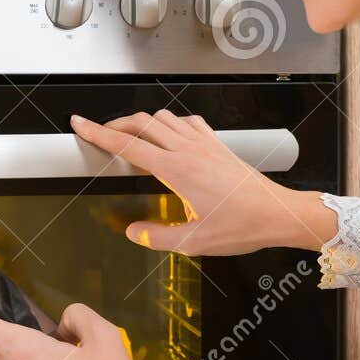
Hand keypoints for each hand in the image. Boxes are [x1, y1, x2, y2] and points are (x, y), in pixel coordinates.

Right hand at [70, 110, 336, 254]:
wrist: (279, 213)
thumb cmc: (244, 225)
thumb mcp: (195, 241)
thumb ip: (158, 237)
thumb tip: (134, 233)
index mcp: (177, 170)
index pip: (128, 145)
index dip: (98, 134)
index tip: (80, 124)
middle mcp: (189, 150)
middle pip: (141, 123)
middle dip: (114, 125)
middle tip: (99, 134)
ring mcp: (205, 143)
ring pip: (163, 117)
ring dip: (141, 122)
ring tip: (130, 137)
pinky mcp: (217, 144)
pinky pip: (187, 122)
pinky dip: (170, 123)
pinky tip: (169, 136)